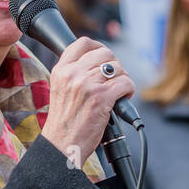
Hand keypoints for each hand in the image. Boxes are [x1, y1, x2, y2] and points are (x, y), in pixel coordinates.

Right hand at [40, 38, 135, 163]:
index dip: (99, 46)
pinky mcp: (102, 98)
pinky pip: (125, 82)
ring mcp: (88, 85)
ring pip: (118, 67)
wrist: (61, 145)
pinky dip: (129, 90)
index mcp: (61, 70)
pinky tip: (123, 99)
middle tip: (114, 79)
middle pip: (105, 53)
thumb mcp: (59, 90)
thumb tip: (98, 63)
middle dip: (115, 65)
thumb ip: (74, 74)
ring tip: (118, 91)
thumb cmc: (63, 123)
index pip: (83, 43)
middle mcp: (73, 74)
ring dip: (123, 78)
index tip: (105, 57)